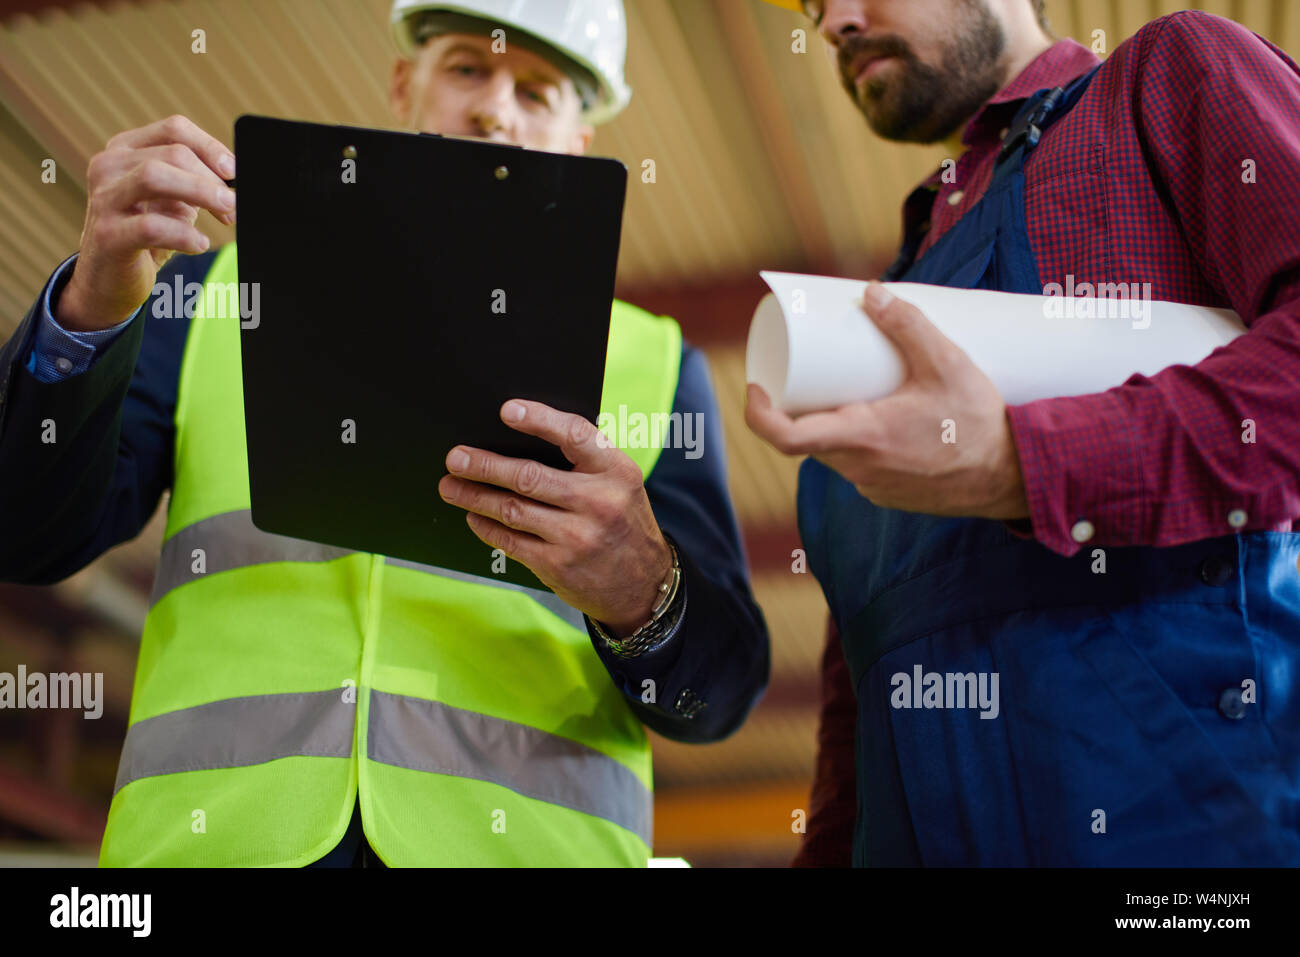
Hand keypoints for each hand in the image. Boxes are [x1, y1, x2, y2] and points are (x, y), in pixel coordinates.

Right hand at [59, 115, 236, 331]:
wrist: (108, 278)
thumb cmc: (145, 232)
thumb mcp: (172, 199)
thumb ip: (196, 181)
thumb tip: (237, 178)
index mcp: (125, 149)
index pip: (174, 129)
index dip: (212, 148)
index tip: (234, 173)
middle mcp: (109, 166)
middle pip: (172, 153)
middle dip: (212, 178)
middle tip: (234, 204)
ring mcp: (104, 198)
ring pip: (154, 177)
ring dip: (201, 193)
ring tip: (226, 215)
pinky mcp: (107, 234)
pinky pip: (151, 226)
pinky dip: (184, 234)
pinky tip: (200, 244)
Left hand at [438, 399, 673, 635]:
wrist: (643, 584)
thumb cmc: (622, 522)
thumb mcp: (620, 484)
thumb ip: (584, 462)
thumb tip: (519, 441)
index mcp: (616, 471)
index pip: (575, 435)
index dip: (539, 420)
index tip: (507, 410)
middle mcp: (599, 502)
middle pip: (529, 477)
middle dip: (485, 465)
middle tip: (456, 457)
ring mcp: (577, 537)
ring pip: (512, 509)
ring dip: (474, 496)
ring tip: (451, 486)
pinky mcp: (558, 565)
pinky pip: (510, 541)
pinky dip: (486, 526)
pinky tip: (473, 516)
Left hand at [745, 282, 1029, 519]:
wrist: (1015, 476)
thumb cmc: (979, 423)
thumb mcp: (946, 362)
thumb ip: (909, 324)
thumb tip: (872, 292)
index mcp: (862, 438)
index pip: (785, 437)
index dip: (758, 413)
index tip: (755, 388)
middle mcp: (859, 469)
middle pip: (809, 439)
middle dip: (805, 406)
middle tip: (813, 372)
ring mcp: (873, 487)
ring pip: (835, 453)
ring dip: (837, 422)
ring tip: (854, 389)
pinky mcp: (890, 495)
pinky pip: (860, 467)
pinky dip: (862, 443)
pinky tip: (881, 422)